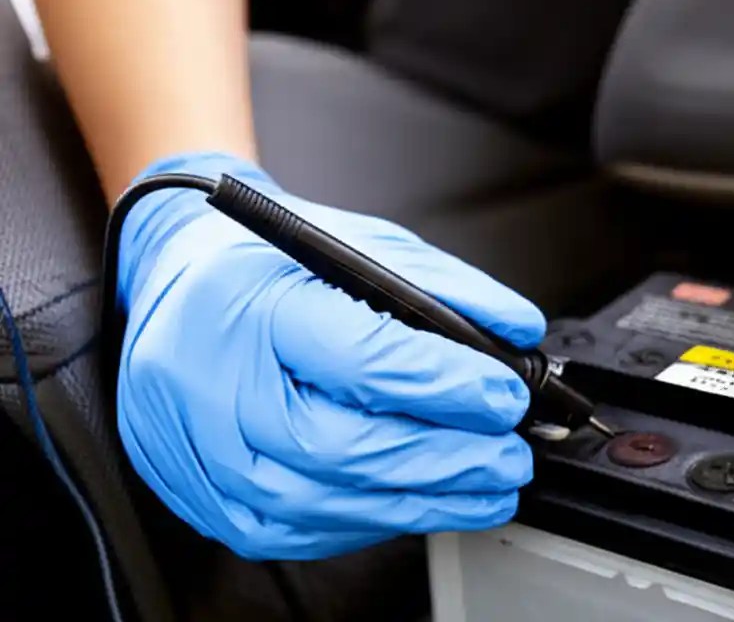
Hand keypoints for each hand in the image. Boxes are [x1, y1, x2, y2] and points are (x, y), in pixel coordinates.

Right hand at [114, 152, 543, 559]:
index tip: (504, 396)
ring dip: (422, 502)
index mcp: (251, 305)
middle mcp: (215, 384)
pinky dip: (374, 519)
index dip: (446, 386)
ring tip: (486, 488)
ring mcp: (205, 452)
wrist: (174, 285)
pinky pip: (303, 530)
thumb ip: (444, 288)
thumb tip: (518, 333)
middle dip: (444, 461)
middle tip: (507, 457)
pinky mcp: (210, 499)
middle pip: (343, 447)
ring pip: (326, 502)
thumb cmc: (265, 267)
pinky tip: (418, 501)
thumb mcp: (356, 245)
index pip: (362, 360)